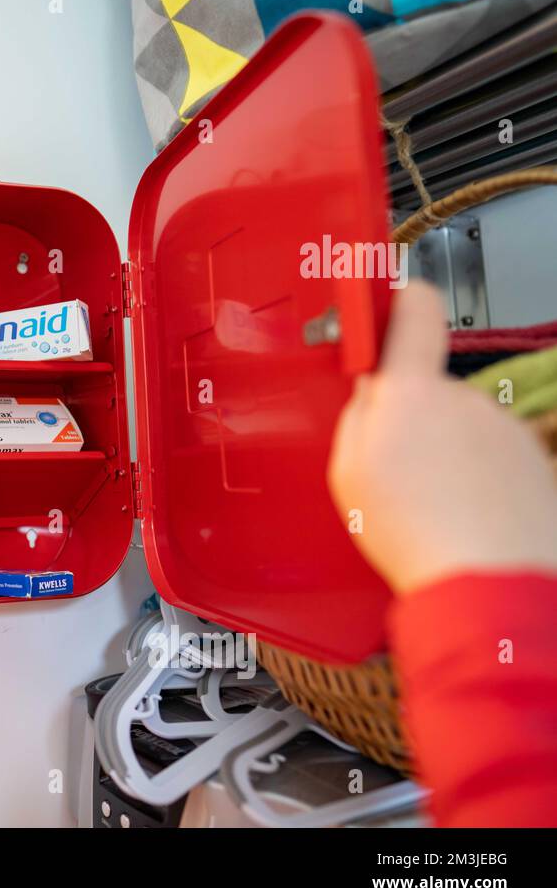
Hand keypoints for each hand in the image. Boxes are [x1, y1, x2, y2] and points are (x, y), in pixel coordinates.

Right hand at [327, 281, 556, 594]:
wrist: (489, 584)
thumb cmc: (415, 531)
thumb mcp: (350, 471)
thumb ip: (357, 418)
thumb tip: (368, 394)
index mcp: (414, 392)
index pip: (415, 313)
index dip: (399, 302)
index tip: (388, 304)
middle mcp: (469, 400)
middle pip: (432, 390)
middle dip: (412, 420)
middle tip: (393, 471)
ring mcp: (508, 432)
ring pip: (465, 431)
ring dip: (447, 459)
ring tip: (428, 510)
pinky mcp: (537, 466)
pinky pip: (496, 463)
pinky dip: (478, 486)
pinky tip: (460, 523)